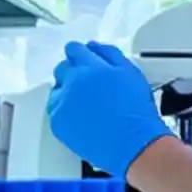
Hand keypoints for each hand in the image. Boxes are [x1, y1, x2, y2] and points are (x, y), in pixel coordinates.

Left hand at [47, 40, 172, 176]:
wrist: (134, 143)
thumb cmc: (136, 112)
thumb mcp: (131, 73)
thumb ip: (110, 54)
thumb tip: (95, 47)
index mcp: (90, 67)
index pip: (74, 50)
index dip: (80, 54)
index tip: (83, 59)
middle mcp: (72, 83)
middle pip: (62, 69)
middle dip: (73, 73)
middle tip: (88, 84)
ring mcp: (63, 104)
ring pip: (57, 90)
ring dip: (68, 92)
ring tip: (88, 105)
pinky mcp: (58, 124)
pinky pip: (55, 111)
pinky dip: (65, 112)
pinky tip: (84, 117)